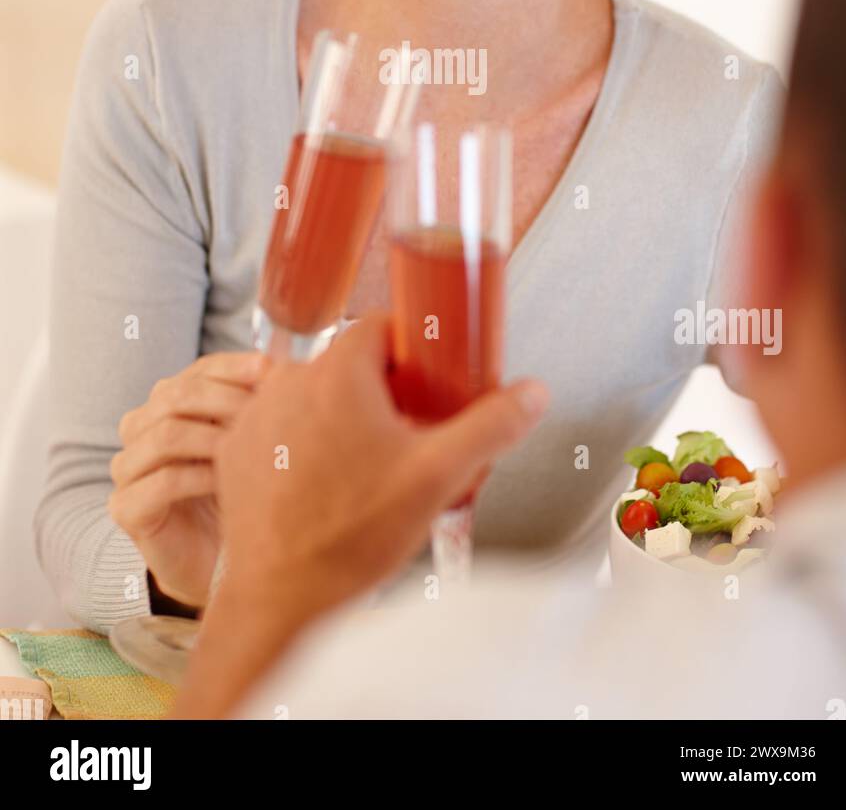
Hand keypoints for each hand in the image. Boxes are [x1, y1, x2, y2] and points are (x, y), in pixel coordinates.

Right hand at [109, 350, 267, 608]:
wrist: (219, 561)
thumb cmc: (237, 493)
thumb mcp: (248, 442)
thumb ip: (256, 404)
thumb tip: (287, 369)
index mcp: (167, 403)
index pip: (197, 371)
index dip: (234, 368)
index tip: (271, 371)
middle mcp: (139, 428)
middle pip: (175, 396)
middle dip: (225, 400)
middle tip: (264, 413)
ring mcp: (127, 468)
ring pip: (165, 434)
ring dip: (214, 437)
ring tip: (250, 448)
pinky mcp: (126, 508)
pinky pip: (163, 481)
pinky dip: (201, 476)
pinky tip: (229, 482)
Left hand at [172, 312, 548, 717]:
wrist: (281, 598)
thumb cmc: (353, 536)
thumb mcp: (439, 476)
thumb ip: (490, 425)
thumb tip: (532, 393)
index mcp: (338, 373)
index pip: (379, 326)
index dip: (411, 350)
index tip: (429, 377)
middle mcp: (288, 382)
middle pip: (347, 364)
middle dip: (380, 391)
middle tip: (407, 434)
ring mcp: (254, 415)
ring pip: (311, 397)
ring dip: (339, 417)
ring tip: (365, 467)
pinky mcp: (234, 449)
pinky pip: (278, 429)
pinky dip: (301, 444)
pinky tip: (324, 482)